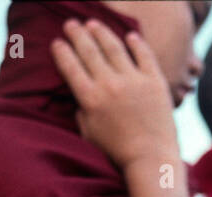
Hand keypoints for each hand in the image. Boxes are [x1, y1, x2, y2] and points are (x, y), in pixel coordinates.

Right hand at [51, 20, 178, 169]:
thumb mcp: (90, 134)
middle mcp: (109, 85)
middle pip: (89, 51)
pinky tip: (130, 36)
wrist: (151, 158)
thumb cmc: (117, 152)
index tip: (57, 42)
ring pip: (114, 47)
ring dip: (101, 32)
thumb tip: (79, 98)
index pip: (70, 67)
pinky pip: (144, 55)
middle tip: (71, 24)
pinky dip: (136, 43)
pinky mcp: (154, 81)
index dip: (62, 52)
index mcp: (90, 99)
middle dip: (77, 34)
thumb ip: (82, 113)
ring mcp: (133, 80)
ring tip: (93, 23)